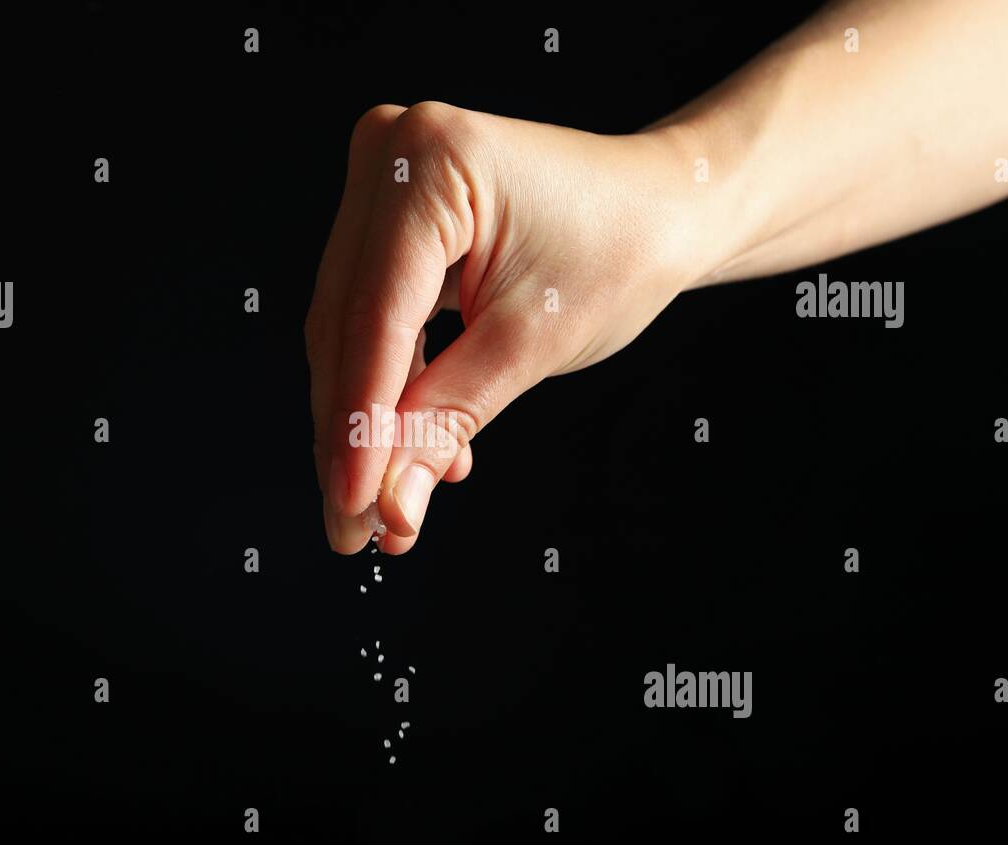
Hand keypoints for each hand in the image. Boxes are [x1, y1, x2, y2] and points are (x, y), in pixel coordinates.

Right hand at [305, 101, 705, 553]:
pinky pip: (371, 314)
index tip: (353, 508)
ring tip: (387, 504)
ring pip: (349, 330)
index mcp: (429, 163)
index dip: (359, 427)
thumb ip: (443, 422)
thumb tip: (387, 506)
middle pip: (347, 328)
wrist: (660, 208)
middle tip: (356, 527)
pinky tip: (414, 447)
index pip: (374, 321)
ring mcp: (384, 177)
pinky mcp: (389, 214)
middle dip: (354, 436)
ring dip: (367, 420)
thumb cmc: (617, 252)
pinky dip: (391, 384)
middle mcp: (390, 153)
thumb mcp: (528, 346)